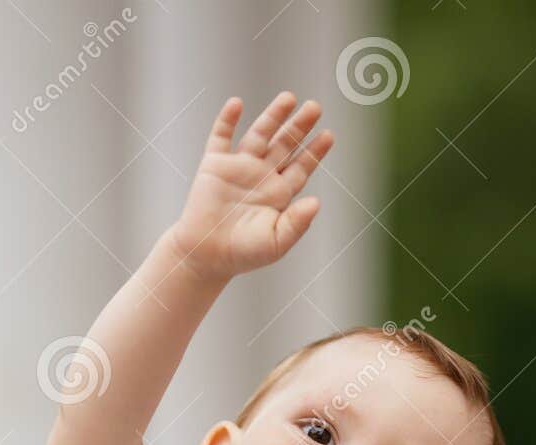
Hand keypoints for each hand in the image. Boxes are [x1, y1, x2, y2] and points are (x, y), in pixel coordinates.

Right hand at [170, 91, 333, 282]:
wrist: (206, 256)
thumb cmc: (242, 254)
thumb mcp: (275, 243)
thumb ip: (297, 224)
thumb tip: (317, 203)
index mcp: (279, 194)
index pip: (301, 166)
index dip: (315, 151)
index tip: (329, 135)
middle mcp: (261, 176)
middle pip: (285, 144)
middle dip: (299, 126)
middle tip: (315, 107)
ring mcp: (238, 167)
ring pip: (259, 134)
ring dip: (273, 115)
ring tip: (289, 98)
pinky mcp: (214, 165)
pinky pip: (221, 136)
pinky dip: (227, 120)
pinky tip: (236, 104)